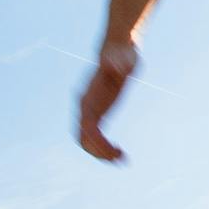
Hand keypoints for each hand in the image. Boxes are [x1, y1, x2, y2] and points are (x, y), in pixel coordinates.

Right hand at [77, 41, 138, 161]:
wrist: (119, 49)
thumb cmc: (122, 54)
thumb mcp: (125, 59)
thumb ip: (119, 63)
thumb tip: (117, 67)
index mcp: (89, 96)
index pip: (87, 126)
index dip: (97, 142)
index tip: (113, 152)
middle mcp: (85, 105)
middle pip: (83, 137)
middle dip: (98, 151)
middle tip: (119, 159)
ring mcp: (90, 109)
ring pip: (86, 140)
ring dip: (100, 153)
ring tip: (120, 159)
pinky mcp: (98, 111)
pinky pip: (95, 135)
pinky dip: (103, 146)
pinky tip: (119, 152)